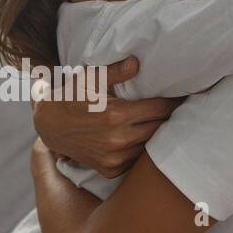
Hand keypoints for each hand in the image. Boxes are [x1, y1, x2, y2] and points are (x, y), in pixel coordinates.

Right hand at [31, 56, 183, 178]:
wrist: (48, 127)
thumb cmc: (71, 98)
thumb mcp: (89, 79)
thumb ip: (115, 71)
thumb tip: (137, 62)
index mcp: (116, 115)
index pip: (160, 109)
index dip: (174, 102)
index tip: (183, 96)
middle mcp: (118, 140)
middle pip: (160, 129)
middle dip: (170, 118)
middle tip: (181, 109)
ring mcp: (114, 158)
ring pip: (150, 147)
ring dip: (158, 136)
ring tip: (167, 124)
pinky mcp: (110, 170)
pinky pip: (136, 161)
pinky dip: (141, 150)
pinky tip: (144, 139)